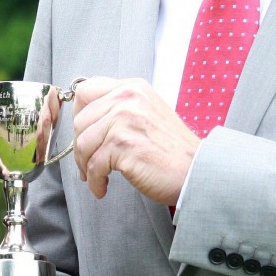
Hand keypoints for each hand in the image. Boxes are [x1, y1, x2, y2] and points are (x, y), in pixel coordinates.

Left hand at [69, 76, 199, 204]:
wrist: (196, 171)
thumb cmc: (173, 150)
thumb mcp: (147, 113)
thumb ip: (120, 109)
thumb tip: (86, 121)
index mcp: (132, 88)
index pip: (85, 90)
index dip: (78, 114)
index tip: (83, 133)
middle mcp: (127, 98)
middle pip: (80, 120)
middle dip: (80, 147)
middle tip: (88, 164)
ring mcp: (124, 119)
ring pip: (83, 143)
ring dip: (85, 166)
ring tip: (96, 177)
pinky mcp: (123, 144)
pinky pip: (94, 165)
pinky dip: (95, 181)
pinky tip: (103, 187)